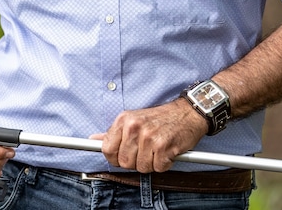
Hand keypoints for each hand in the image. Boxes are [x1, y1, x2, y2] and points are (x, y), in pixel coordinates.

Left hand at [93, 100, 208, 172]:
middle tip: (147, 151)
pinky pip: (158, 168)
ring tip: (158, 149)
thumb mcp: (134, 119)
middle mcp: (135, 127)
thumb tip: (93, 139)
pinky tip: (167, 151)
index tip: (124, 156)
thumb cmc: (161, 119)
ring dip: (152, 163)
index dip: (115, 158)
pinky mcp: (164, 147)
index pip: (107, 149)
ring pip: (141, 167)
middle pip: (124, 162)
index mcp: (124, 120)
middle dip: (136, 161)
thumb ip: (113, 132)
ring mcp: (149, 137)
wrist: (188, 113)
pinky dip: (164, 163)